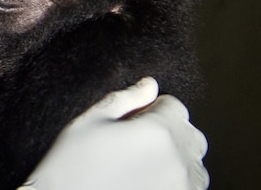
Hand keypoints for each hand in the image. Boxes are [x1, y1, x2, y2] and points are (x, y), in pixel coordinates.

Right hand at [20, 77, 208, 189]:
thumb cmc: (71, 165)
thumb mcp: (89, 122)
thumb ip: (124, 99)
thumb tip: (149, 85)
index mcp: (158, 131)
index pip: (174, 106)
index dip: (152, 108)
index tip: (133, 119)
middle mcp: (178, 159)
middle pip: (190, 134)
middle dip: (169, 131)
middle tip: (137, 141)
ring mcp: (182, 186)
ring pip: (194, 163)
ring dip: (176, 158)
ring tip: (142, 164)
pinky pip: (190, 187)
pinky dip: (176, 181)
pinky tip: (146, 181)